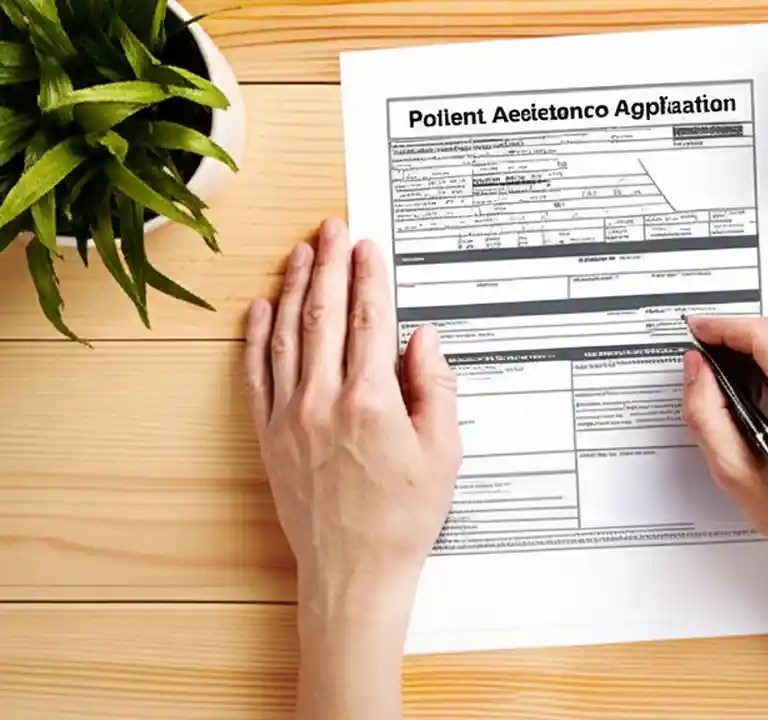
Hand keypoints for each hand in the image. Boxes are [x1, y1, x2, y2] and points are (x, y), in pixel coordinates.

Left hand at [242, 218, 460, 619]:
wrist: (354, 572)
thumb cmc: (401, 520)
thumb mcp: (444, 454)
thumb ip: (436, 389)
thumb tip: (424, 340)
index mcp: (371, 402)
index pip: (369, 321)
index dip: (369, 277)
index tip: (369, 248)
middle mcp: (323, 402)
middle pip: (325, 316)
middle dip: (329, 265)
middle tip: (332, 230)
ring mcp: (290, 418)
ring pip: (286, 336)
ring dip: (293, 289)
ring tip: (299, 254)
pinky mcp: (269, 437)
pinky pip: (256, 375)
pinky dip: (255, 338)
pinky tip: (259, 309)